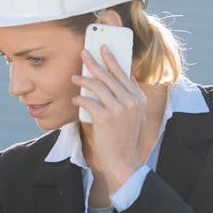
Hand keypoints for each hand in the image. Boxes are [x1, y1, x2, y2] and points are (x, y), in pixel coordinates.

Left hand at [72, 45, 146, 191]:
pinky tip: (74, 100)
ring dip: (84, 80)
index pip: (124, 74)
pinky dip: (80, 100)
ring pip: (98, 86)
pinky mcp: (106, 118)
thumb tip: (116, 83)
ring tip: (74, 77)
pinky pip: (89, 102)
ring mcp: (119, 109)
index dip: (113, 60)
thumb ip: (128, 100)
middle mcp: (131, 101)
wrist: (123, 162)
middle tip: (84, 53)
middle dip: (95, 62)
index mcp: (139, 99)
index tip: (104, 50)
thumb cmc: (124, 140)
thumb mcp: (134, 118)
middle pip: (110, 75)